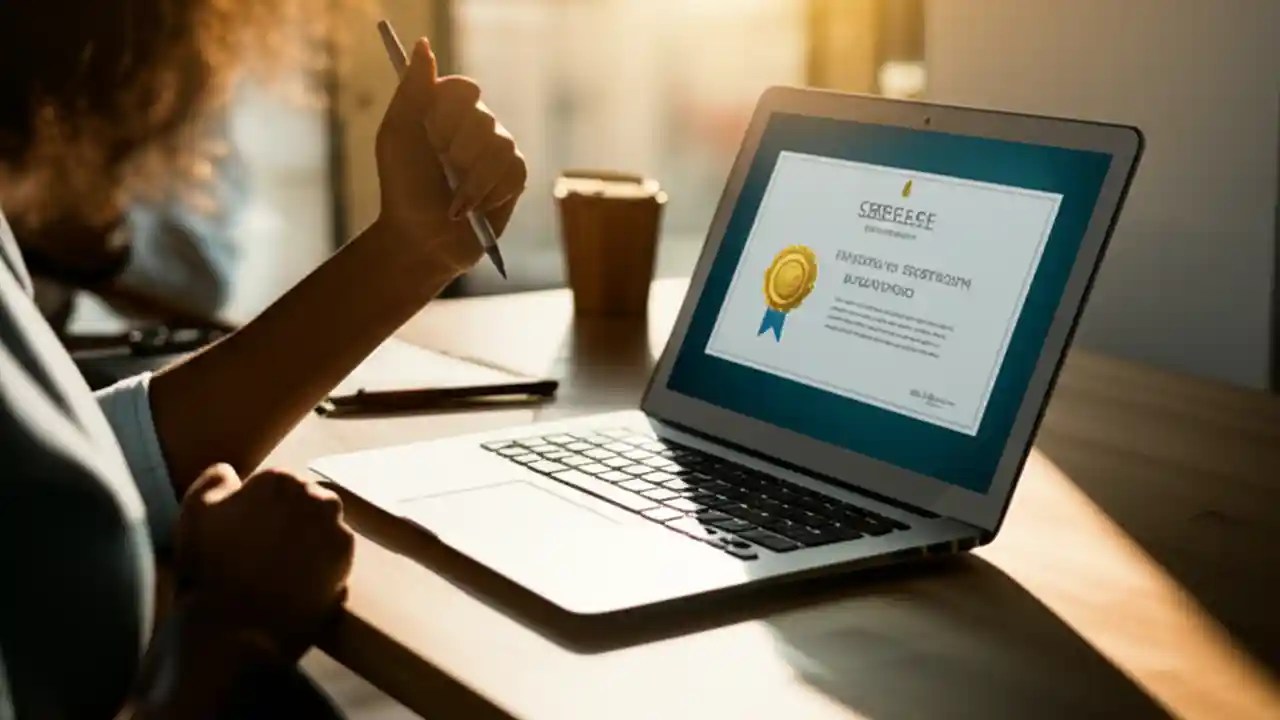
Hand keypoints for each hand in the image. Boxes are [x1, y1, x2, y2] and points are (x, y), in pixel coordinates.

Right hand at [175, 464, 354, 655]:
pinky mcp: (346, 559)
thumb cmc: (210, 567)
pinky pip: (335, 555)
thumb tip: (231, 472)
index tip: (252, 534)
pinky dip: (322, 565)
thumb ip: (216, 479)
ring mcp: (335, 527)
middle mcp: (315, 496)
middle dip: (293, 522)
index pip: (280, 487)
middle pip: (308, 503)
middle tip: (268, 553)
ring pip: (324, 527)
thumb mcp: (196, 511)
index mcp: (279, 480)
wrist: (234, 626)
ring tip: (282, 570)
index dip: (264, 512)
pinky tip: (297, 582)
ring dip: (310, 542)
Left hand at [375, 38, 526, 280]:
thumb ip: (412, 90)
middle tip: (440, 173)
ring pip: (500, 148)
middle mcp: (475, 124)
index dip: (449, 116)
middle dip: (456, 155)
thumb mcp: (397, 135)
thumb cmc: (403, 187)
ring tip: (453, 203)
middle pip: (483, 120)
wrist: (421, 238)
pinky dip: (489, 194)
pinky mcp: (514, 177)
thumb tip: (423, 45)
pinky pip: (513, 172)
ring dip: (471, 182)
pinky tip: (473, 210)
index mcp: (445, 109)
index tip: (430, 138)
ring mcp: (498, 149)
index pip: (464, 90)